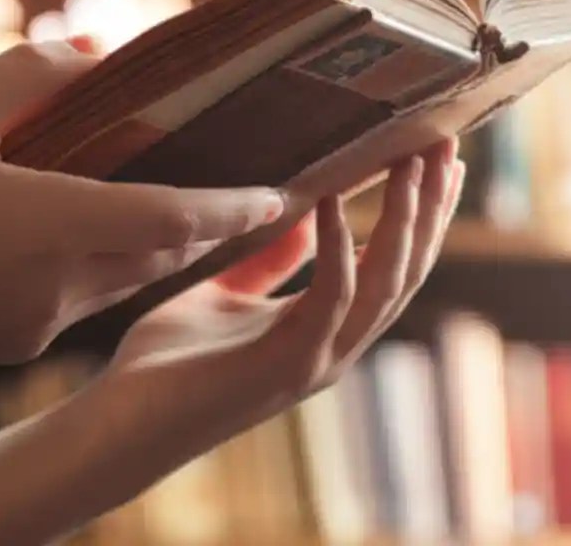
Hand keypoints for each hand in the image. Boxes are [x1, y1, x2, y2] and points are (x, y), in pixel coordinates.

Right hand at [0, 41, 284, 364]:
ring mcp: (36, 323)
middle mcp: (55, 284)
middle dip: (203, 223)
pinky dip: (102, 264)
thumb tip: (93, 52)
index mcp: (47, 225)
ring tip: (176, 197)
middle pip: (159, 251)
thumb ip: (29, 76)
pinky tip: (89, 228)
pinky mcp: (15, 344)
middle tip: (242, 182)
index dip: (235, 208)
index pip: (173, 219)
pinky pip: (83, 299)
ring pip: (124, 278)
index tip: (283, 193)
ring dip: (152, 242)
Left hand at [101, 140, 464, 466]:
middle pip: (407, 270)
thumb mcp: (226, 294)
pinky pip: (329, 297)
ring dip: (405, 221)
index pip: (394, 266)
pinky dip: (336, 246)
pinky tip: (333, 200)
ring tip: (413, 163)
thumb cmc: (169, 362)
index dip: (422, 216)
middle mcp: (335, 345)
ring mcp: (317, 358)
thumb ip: (269, 263)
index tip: (438, 160)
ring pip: (385, 283)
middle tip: (446, 146)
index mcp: (325, 329)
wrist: (124, 423)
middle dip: (430, 209)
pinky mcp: (287, 364)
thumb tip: (303, 212)